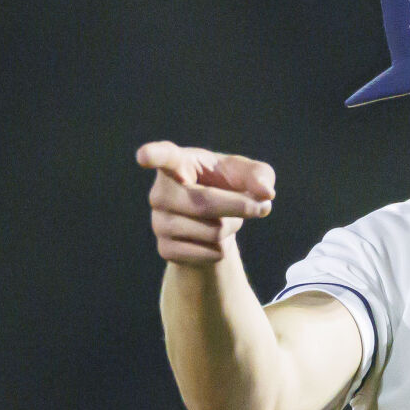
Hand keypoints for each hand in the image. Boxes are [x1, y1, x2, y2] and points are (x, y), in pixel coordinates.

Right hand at [136, 141, 276, 265]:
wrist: (212, 220)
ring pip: (212, 232)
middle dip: (240, 207)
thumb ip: (260, 174)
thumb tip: (266, 192)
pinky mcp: (165, 249)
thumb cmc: (226, 185)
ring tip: (224, 218)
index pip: (163, 157)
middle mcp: (161, 192)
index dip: (153, 155)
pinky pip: (211, 253)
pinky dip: (224, 248)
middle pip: (204, 204)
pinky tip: (213, 238)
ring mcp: (159, 222)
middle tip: (261, 207)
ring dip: (232, 227)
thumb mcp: (246, 174)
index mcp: (178, 163)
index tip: (143, 156)